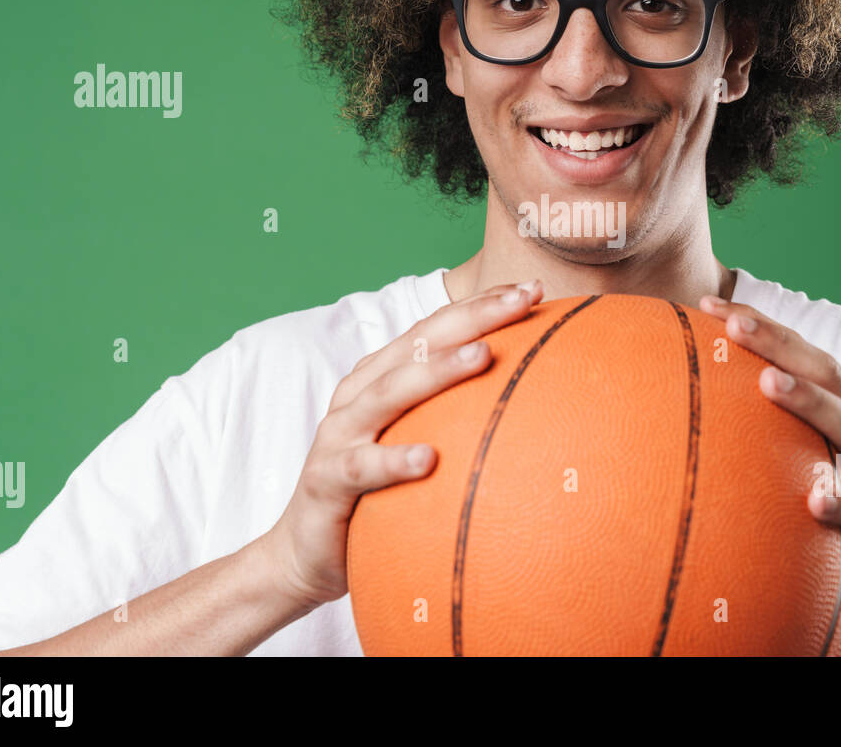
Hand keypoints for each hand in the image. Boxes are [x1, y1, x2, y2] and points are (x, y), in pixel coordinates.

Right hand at [258, 279, 543, 611]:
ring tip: (482, 356)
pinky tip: (429, 459)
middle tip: (521, 301)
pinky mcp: (328, 480)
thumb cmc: (376, 488)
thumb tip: (531, 394)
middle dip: (472, 318)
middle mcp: (360, 394)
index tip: (533, 289)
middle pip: (418, 344)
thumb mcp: (418, 438)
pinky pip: (363, 468)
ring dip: (436, 371)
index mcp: (382, 376)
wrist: (307, 550)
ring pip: (390, 392)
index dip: (482, 305)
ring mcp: (341, 434)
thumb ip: (455, 412)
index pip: (436, 328)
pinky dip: (394, 460)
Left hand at [698, 295, 840, 655]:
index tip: (709, 306)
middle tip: (733, 325)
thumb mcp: (807, 470)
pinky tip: (814, 498)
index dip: (762, 327)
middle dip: (780, 345)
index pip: (803, 357)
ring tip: (768, 382)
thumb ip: (770, 440)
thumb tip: (694, 417)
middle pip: (828, 376)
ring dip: (810, 402)